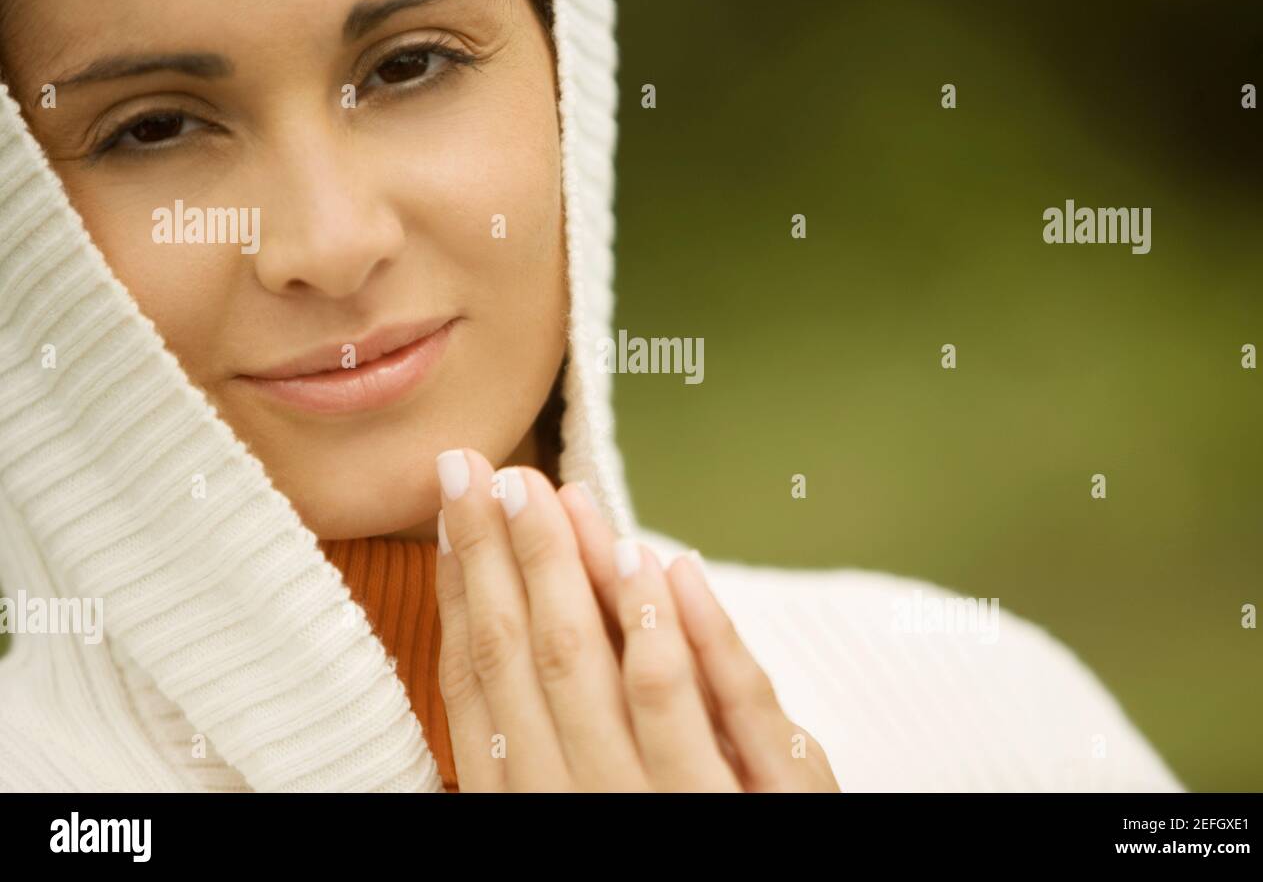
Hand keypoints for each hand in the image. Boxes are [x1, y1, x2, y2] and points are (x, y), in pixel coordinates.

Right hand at [432, 447, 839, 791]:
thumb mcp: (567, 808)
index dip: (463, 590)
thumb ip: (538, 743)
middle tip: (488, 471)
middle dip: (508, 559)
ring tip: (567, 498)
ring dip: (590, 578)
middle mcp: (588, 806)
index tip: (451, 509)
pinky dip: (697, 637)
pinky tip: (670, 564)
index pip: (485, 683)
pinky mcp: (762, 808)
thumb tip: (495, 629)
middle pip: (537, 664)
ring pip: (623, 677)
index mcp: (531, 805)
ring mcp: (678, 807)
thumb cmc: (636, 841)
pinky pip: (731, 713)